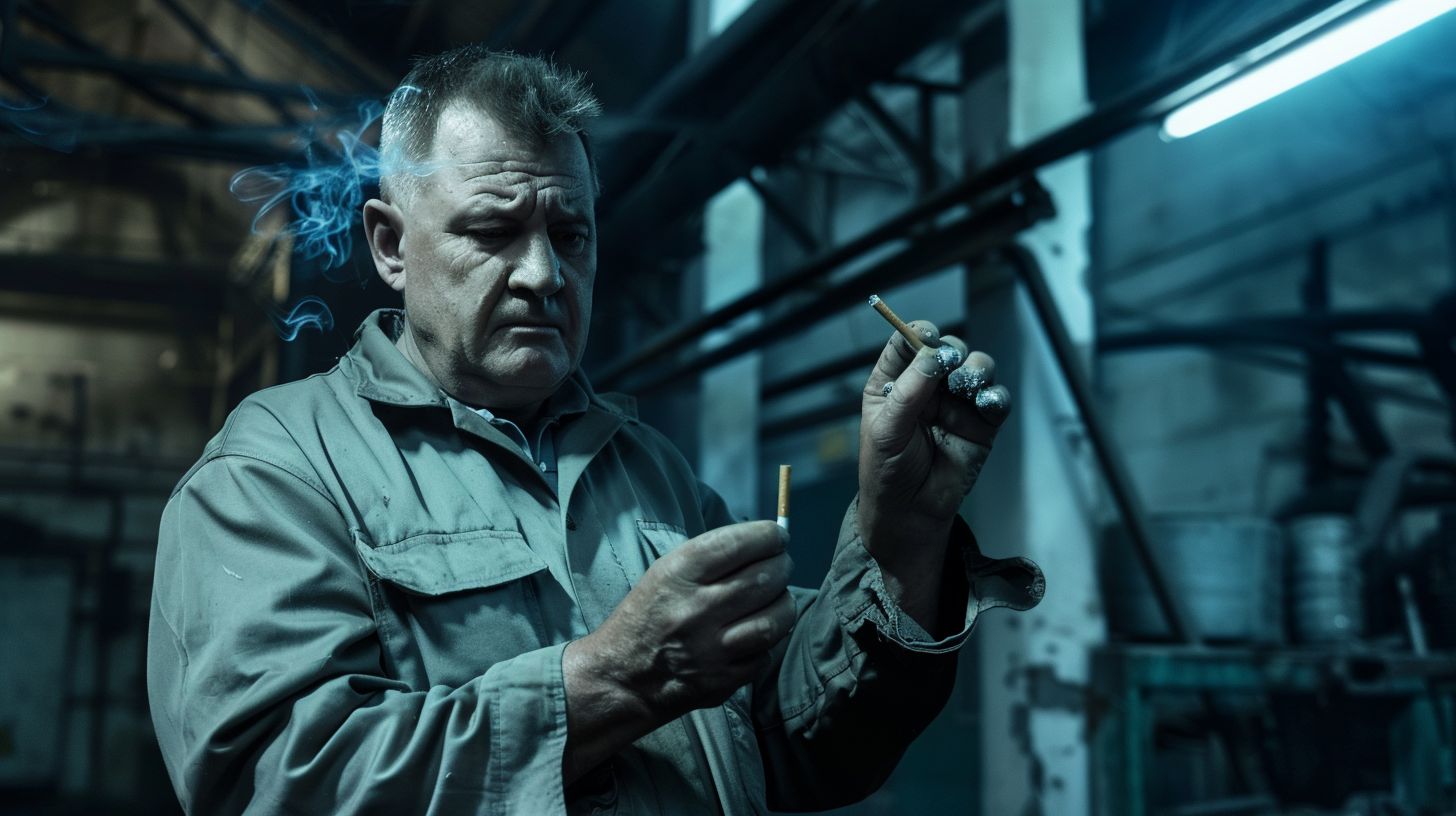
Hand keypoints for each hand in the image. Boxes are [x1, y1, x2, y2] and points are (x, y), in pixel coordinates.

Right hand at [561, 521, 794, 780]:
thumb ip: (712, 557)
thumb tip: (764, 543)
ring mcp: (712, 649)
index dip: (769, 535)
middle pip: (766, 577)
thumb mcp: (664, 573)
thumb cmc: (646, 616)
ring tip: (778, 597)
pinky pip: (767, 652)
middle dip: (782, 565)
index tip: (777, 536)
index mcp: (678, 575)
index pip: (739, 543)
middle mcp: (697, 610)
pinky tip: (760, 630)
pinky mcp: (724, 680)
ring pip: (776, 618)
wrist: (622, 678)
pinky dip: (770, 638)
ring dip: (785, 603)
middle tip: (780, 565)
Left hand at [857, 320, 1010, 628]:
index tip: (928, 335)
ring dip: (977, 369)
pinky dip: (996, 395)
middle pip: (947, 351)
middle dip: (953, 352)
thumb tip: (934, 355)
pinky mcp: (981, 424)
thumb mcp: (887, 430)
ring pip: (976, 369)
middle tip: (952, 364)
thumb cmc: (887, 471)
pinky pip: (995, 400)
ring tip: (968, 384)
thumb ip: (910, 391)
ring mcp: (956, 404)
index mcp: (894, 382)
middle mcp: (927, 387)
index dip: (919, 333)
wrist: (910, 515)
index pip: (908, 344)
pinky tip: (988, 402)